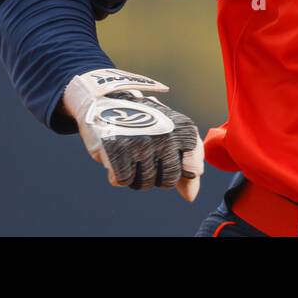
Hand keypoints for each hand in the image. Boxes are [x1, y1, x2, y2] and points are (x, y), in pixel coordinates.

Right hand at [61, 68, 203, 201]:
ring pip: (144, 183)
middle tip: (144, 154)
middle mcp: (166, 135)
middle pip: (167, 180)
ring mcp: (142, 143)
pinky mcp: (118, 150)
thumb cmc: (144, 121)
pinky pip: (123, 180)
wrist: (105, 100)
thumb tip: (190, 197)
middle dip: (155, 175)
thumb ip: (188, 165)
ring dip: (134, 175)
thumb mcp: (171, 135)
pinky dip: (117, 174)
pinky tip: (116, 155)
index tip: (164, 152)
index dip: (176, 168)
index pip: (191, 170)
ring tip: (129, 152)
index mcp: (184, 129)